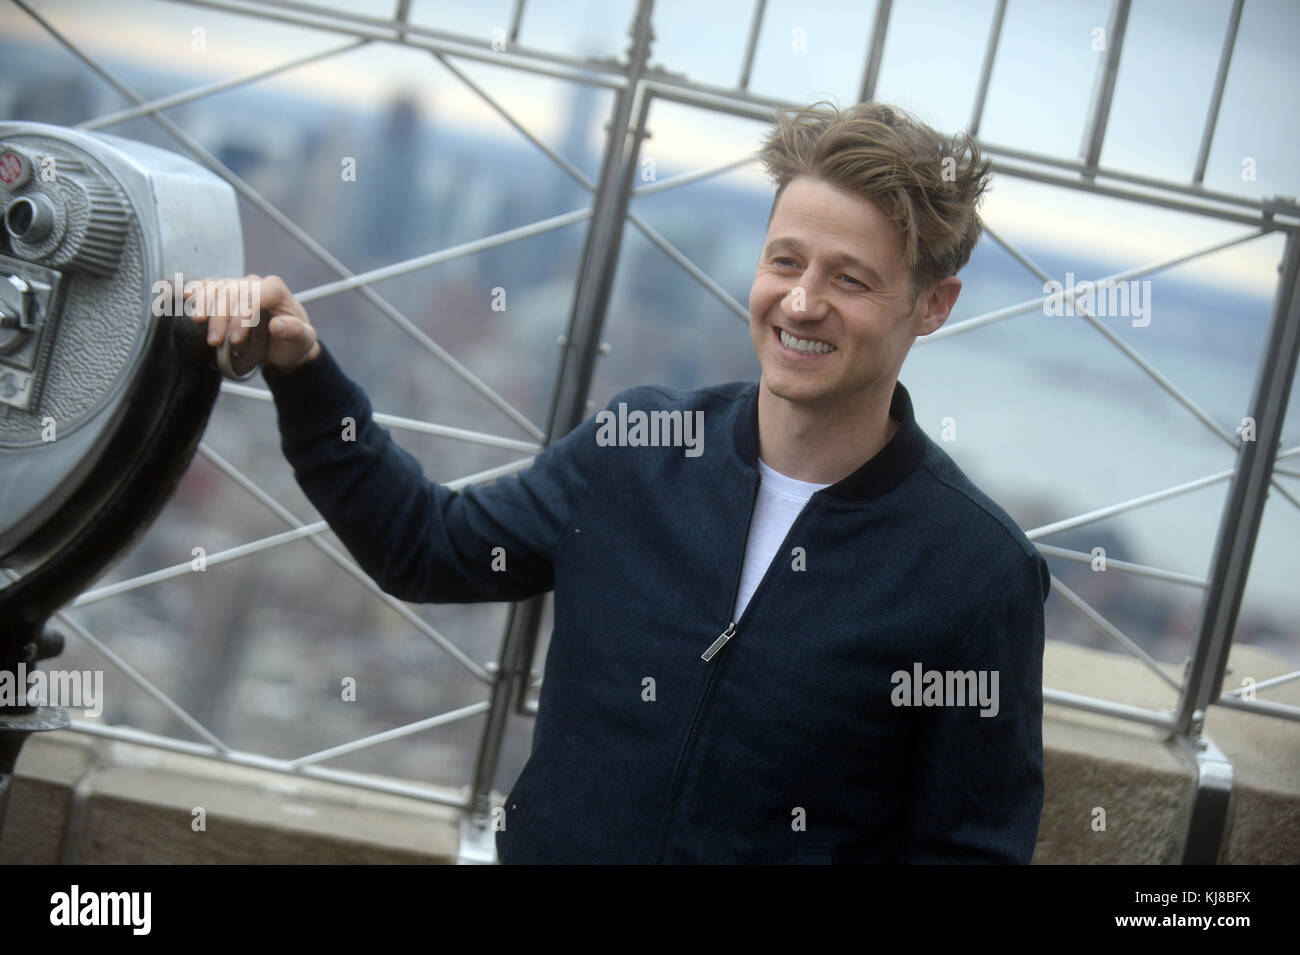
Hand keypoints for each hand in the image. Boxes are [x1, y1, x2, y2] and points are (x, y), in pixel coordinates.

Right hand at [183, 274, 319, 373]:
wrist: (285, 345)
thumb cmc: (294, 340)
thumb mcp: (303, 340)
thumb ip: (295, 332)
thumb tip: (278, 325)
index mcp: (275, 290)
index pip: (254, 295)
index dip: (243, 315)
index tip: (237, 338)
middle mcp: (255, 284)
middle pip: (231, 292)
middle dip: (220, 316)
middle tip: (215, 341)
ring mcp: (238, 287)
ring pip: (216, 288)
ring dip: (204, 305)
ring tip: (199, 323)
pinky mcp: (225, 295)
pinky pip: (207, 287)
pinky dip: (196, 291)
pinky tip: (186, 296)